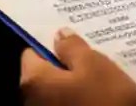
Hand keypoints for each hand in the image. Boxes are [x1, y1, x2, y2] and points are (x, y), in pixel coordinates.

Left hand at [20, 28, 135, 105]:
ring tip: (103, 81)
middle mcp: (30, 102)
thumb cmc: (105, 104)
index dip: (53, 45)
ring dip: (76, 88)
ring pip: (59, 95)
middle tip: (93, 60)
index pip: (33, 53)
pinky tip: (102, 101)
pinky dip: (81, 103)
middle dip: (67, 67)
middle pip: (45, 76)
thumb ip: (74, 48)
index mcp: (33, 80)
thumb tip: (59, 35)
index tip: (73, 42)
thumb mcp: (96, 66)